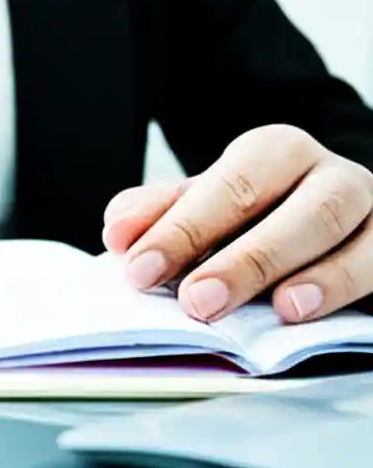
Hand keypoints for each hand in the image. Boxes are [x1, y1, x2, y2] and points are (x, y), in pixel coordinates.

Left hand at [103, 125, 372, 322]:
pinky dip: (349, 287)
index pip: (230, 183)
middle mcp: (330, 176)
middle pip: (300, 206)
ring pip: (352, 232)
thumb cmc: (257, 222)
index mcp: (274, 154)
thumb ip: (161, 216)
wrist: (330, 236)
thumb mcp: (204, 213)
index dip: (183, 227)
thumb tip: (118, 228)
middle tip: (197, 300)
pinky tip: (315, 313)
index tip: (139, 269)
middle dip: (247, 257)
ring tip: (280, 309)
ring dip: (317, 276)